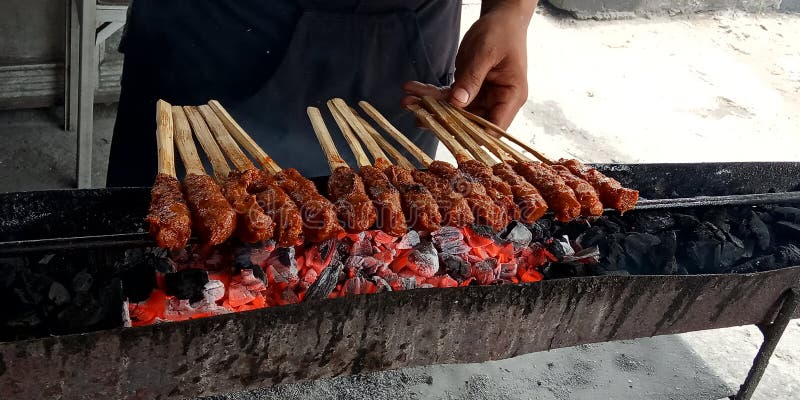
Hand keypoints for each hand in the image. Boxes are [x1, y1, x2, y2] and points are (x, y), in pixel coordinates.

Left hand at [403, 1, 534, 128]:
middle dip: (442, 120)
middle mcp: (497, 102)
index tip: (447, 132)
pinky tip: (413, 90)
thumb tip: (458, 103)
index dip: (473, 136)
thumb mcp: (486, 53)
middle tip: (417, 115)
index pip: (494, 129)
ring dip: (431, 107)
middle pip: (470, 123)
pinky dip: (431, 94)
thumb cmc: (501, 32)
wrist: (500, 18)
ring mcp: (482, 97)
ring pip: (454, 111)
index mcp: (511, 97)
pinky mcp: (468, 89)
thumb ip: (472, 78)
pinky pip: (448, 96)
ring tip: (407, 101)